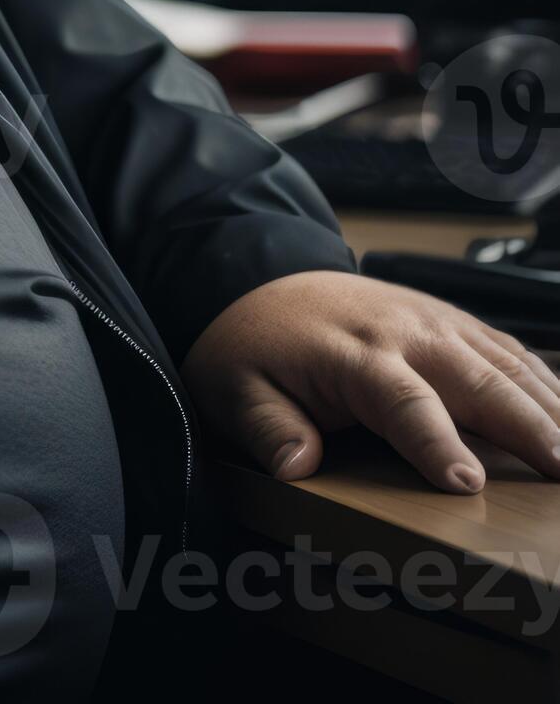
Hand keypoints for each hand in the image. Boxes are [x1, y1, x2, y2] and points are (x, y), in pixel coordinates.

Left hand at [184, 270, 559, 493]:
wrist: (264, 278)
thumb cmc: (254, 347)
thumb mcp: (234, 388)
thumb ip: (266, 427)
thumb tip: (294, 466)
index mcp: (352, 354)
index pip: (403, 402)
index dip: (436, 444)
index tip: (467, 482)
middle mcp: (405, 333)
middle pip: (478, 381)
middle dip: (529, 428)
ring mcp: (437, 321)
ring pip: (509, 364)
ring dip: (553, 407)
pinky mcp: (454, 320)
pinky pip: (511, 349)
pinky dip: (548, 381)